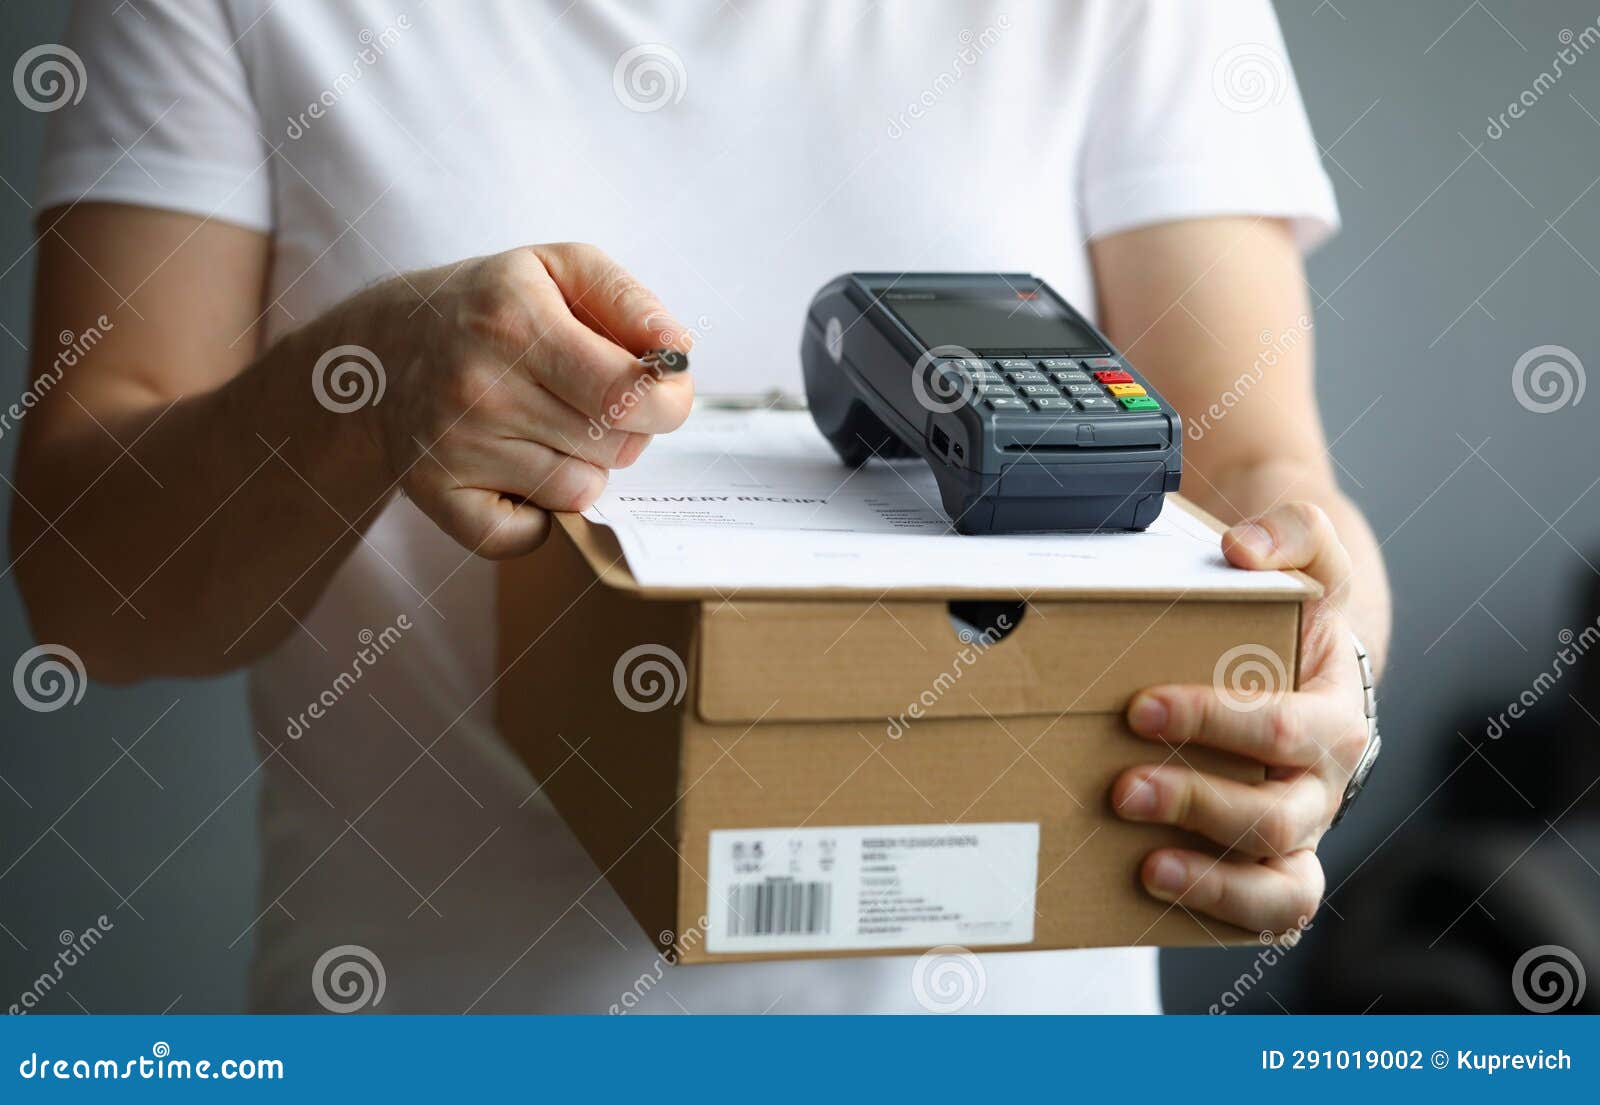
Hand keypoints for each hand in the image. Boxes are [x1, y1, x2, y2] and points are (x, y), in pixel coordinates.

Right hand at [335, 242, 693, 557]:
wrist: (380, 350)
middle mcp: (478, 386)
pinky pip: (527, 536)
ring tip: (547, 427)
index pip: (626, 392)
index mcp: (514, 321)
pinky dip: (538, 515)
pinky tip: (519, 469)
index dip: (669, 402)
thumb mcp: (558, 269)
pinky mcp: (437, 493)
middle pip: (614, 446)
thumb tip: (677, 351)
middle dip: (627, 430)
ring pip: (579, 491)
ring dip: (583, 466)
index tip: (666, 393)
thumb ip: (629, 301)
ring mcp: (453, 445)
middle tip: (592, 402)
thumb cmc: (491, 308)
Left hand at [1109, 502, 1371, 936]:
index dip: (1215, 722)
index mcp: (1334, 712)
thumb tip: (1244, 548)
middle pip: (1277, 815)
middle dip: (1198, 803)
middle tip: (1122, 786)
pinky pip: (1268, 914)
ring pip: (1283, 883)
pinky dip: (1221, 912)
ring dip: (1213, 879)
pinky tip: (1157, 891)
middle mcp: (1325, 783)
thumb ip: (1289, 531)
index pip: (1283, 729)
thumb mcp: (1306, 553)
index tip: (1140, 706)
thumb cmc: (1295, 610)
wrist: (1301, 649)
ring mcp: (1301, 831)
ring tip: (1145, 863)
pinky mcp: (1272, 865)